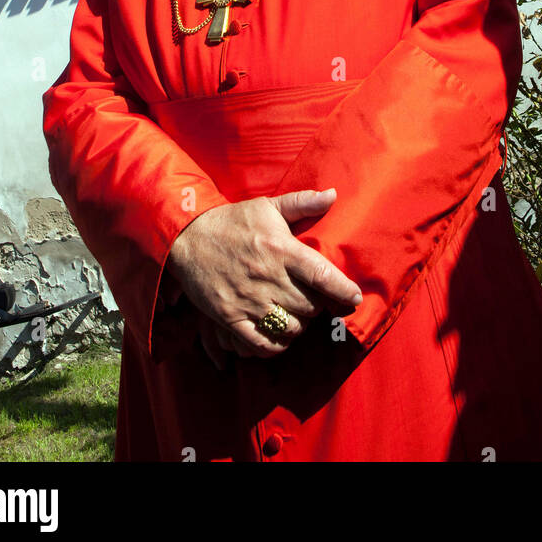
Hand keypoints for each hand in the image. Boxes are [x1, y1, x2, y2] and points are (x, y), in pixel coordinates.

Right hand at [167, 188, 361, 359]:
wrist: (187, 237)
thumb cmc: (233, 221)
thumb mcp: (267, 206)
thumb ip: (302, 203)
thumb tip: (333, 195)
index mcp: (282, 250)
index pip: (323, 275)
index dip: (343, 291)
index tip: (355, 298)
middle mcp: (269, 277)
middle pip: (310, 306)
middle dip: (318, 307)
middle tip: (314, 300)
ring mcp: (249, 300)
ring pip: (291, 327)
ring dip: (299, 325)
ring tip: (297, 315)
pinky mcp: (230, 318)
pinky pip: (262, 344)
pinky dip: (276, 346)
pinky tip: (280, 336)